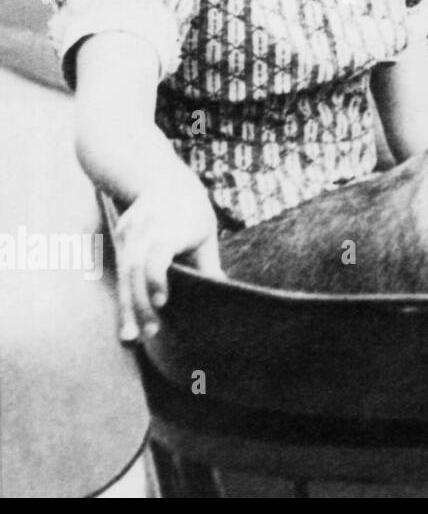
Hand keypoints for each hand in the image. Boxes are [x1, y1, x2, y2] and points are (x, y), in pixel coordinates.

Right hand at [111, 165, 220, 342]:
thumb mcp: (205, 232)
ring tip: (130, 337)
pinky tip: (126, 318)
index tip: (162, 302)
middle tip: (146, 335)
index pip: (158, 256)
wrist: (157, 176)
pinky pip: (119, 272)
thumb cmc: (190, 209)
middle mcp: (144, 231)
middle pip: (136, 271)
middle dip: (139, 304)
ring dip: (127, 306)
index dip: (157, 279)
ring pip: (124, 274)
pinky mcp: (119, 239)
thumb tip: (221, 290)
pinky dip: (124, 295)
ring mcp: (128, 235)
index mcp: (169, 228)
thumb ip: (208, 262)